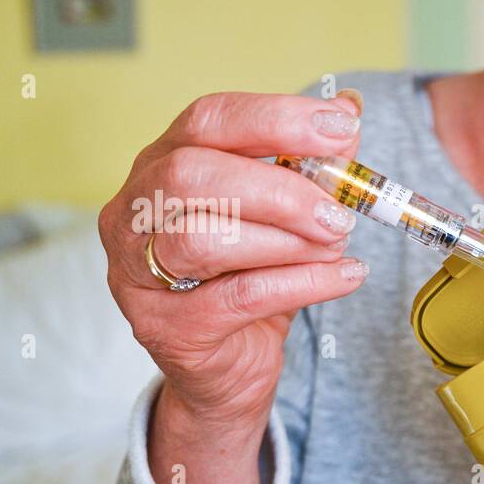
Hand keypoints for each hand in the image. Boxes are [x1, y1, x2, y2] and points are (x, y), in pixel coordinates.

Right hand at [98, 90, 366, 483]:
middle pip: (192, 175)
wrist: (227, 372)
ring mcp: (138, 272)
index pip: (208, 120)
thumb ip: (310, 167)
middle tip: (339, 212)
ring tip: (335, 245)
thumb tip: (348, 112)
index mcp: (162, 165)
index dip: (276, 119)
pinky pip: (237, 297)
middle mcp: (134, 211)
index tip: (341, 127)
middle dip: (280, 188)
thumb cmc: (249, 282)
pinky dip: (301, 283)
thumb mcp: (284, 219)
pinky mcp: (165, 326)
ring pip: (202, 238)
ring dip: (284, 239)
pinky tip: (344, 277)